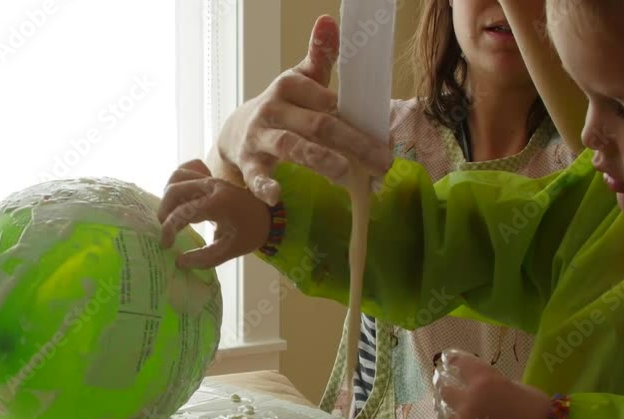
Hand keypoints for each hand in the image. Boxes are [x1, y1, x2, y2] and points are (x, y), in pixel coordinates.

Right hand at [158, 160, 270, 269]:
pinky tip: (181, 199)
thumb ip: (204, 258)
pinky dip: (178, 182)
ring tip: (170, 215)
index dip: (169, 230)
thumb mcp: (230, 250)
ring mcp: (210, 179)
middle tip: (165, 230)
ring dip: (168, 196)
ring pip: (177, 177)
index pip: (184, 212)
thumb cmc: (250, 233)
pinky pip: (186, 170)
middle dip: (164, 212)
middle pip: (175, 190)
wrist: (268, 216)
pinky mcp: (209, 177)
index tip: (166, 245)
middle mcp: (212, 186)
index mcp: (219, 203)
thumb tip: (180, 261)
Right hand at [214, 15, 392, 204]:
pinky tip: (276, 195)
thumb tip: (328, 20)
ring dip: (319, 160)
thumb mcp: (299, 79)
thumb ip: (319, 55)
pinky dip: (264, 185)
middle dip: (353, 143)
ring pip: (292, 147)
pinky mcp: (248, 163)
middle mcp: (273, 109)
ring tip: (345, 175)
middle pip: (318, 125)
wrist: (237, 131)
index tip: (386, 140)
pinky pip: (256, 175)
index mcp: (289, 86)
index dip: (358, 121)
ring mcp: (260, 137)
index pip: (328, 102)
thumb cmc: (282, 106)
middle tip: (381, 163)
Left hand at [433, 349, 553, 418]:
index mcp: (484, 382)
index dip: (452, 360)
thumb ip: (499, 386)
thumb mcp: (521, 390)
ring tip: (449, 406)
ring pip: (444, 412)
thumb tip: (488, 389)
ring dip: (448, 407)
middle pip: (445, 389)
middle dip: (446, 385)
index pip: (460, 364)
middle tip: (447, 384)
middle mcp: (468, 401)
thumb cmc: (542, 416)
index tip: (448, 360)